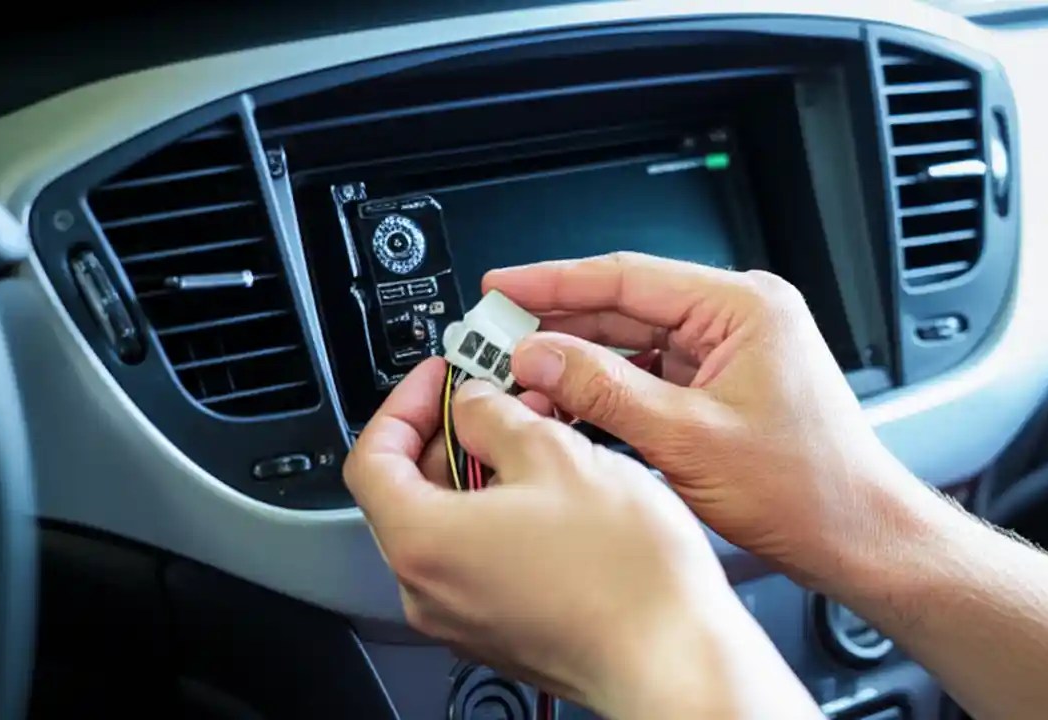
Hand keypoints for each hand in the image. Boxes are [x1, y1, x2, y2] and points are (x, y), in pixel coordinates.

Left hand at [344, 358, 818, 718]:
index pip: (372, 457)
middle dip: (457, 433)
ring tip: (543, 437)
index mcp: (423, 541)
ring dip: (488, 471)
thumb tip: (473, 405)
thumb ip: (494, 417)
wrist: (675, 658)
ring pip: (455, 524)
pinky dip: (506, 514)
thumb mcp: (556, 454)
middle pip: (411, 491)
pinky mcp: (503, 630)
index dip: (405, 404)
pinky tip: (557, 490)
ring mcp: (465, 618)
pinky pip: (484, 558)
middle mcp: (430, 590)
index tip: (441, 377)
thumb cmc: (624, 573)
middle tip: (502, 396)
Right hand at [485, 253, 938, 593]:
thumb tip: (541, 356)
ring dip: (579, 359)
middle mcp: (739, 320)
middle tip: (496, 333)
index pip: (629, 276)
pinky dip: (608, 389)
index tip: (505, 287)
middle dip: (559, 323)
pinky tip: (566, 401)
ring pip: (634, 343)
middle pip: (627, 306)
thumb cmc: (807, 488)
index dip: (555, 281)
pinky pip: (651, 375)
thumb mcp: (688, 437)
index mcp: (743, 307)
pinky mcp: (723, 388)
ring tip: (520, 372)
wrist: (855, 536)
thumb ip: (605, 389)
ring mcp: (731, 354)